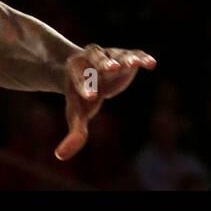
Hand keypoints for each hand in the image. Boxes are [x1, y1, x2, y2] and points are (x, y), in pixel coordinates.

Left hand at [56, 44, 155, 160]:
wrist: (85, 71)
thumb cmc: (81, 96)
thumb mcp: (77, 114)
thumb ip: (73, 133)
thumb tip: (60, 156)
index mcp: (76, 73)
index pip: (79, 79)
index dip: (85, 87)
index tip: (91, 97)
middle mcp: (92, 60)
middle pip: (96, 58)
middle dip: (103, 63)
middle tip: (110, 68)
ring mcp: (110, 56)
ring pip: (116, 54)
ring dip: (124, 58)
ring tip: (133, 63)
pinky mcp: (126, 56)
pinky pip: (134, 54)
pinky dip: (141, 57)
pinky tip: (151, 64)